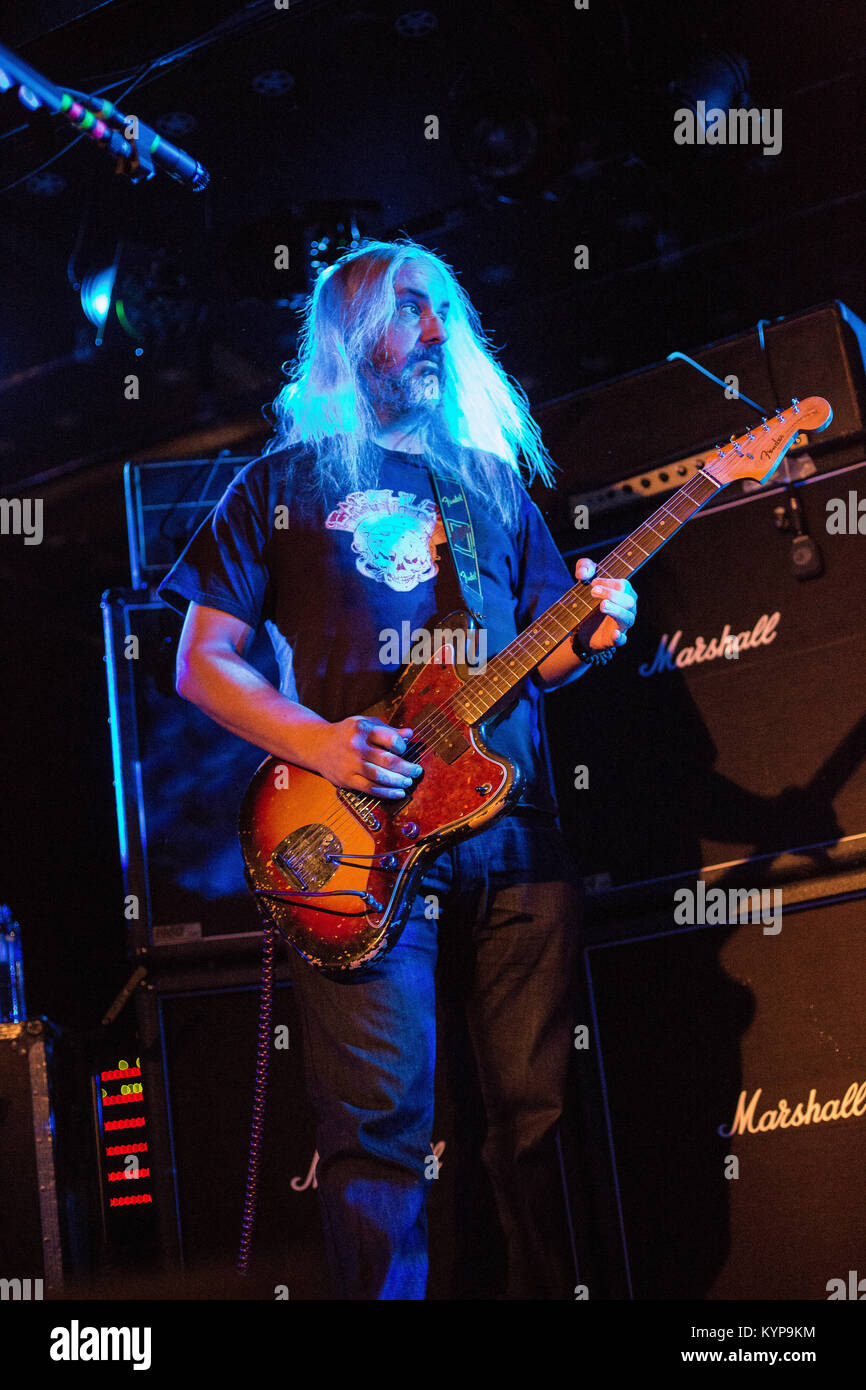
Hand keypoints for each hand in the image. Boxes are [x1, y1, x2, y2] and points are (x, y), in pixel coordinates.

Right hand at [309, 717, 423, 797]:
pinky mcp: (347, 780)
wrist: (316, 745)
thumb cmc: (346, 733)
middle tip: (417, 771)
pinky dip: (387, 792)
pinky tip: (398, 792)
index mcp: (362, 729)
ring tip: (408, 782)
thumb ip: (387, 729)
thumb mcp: (364, 724)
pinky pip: (371, 789)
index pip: (391, 739)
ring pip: (381, 777)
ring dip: (399, 782)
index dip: (402, 746)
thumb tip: (410, 733)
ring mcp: (351, 765)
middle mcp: (357, 747)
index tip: (405, 750)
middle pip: (388, 761)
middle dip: (407, 768)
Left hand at [573, 557, 636, 650]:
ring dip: (616, 611)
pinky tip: (615, 634)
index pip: (624, 585)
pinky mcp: (614, 639)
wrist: (581, 626)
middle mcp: (628, 609)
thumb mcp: (585, 579)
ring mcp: (623, 625)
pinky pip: (622, 640)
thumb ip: (584, 567)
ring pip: (627, 618)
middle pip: (629, 601)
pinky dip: (620, 637)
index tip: (592, 583)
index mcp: (625, 593)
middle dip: (611, 594)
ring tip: (602, 605)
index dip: (609, 582)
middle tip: (593, 592)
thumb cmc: (589, 599)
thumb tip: (583, 573)